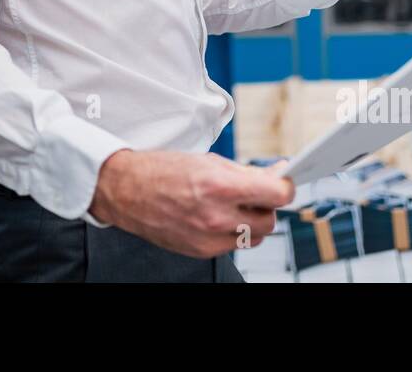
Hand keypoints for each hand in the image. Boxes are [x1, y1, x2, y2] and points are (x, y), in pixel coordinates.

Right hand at [88, 149, 293, 257]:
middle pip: (269, 220)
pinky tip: (216, 218)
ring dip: (252, 222)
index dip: (285, 187)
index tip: (284, 183)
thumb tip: (277, 174)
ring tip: (232, 206)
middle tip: (254, 193)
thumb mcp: (208, 161)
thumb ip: (246, 172)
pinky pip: (234, 246)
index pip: (277, 194)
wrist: (126, 190)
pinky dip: (232, 233)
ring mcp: (209, 238)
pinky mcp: (201, 252)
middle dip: (266, 205)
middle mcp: (216, 216)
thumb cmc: (162, 170)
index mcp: (219, 186)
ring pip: (255, 237)